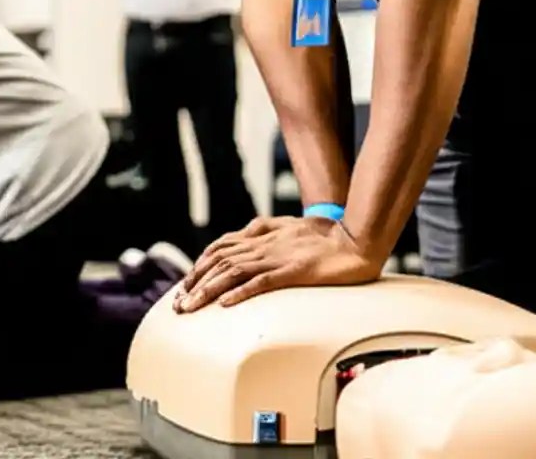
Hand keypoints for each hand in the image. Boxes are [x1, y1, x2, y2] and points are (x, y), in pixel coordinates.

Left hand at [173, 216, 382, 312]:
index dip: (199, 266)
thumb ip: (265, 233)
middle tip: (180, 304)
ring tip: (191, 307)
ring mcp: (278, 256)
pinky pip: (263, 281)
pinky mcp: (294, 270)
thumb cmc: (325, 235)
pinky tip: (225, 304)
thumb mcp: (288, 228)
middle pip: (219, 261)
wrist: (356, 237)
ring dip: (209, 290)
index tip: (185, 286)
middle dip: (196, 283)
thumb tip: (244, 242)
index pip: (219, 248)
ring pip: (234, 271)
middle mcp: (264, 244)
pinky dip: (241, 292)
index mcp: (261, 234)